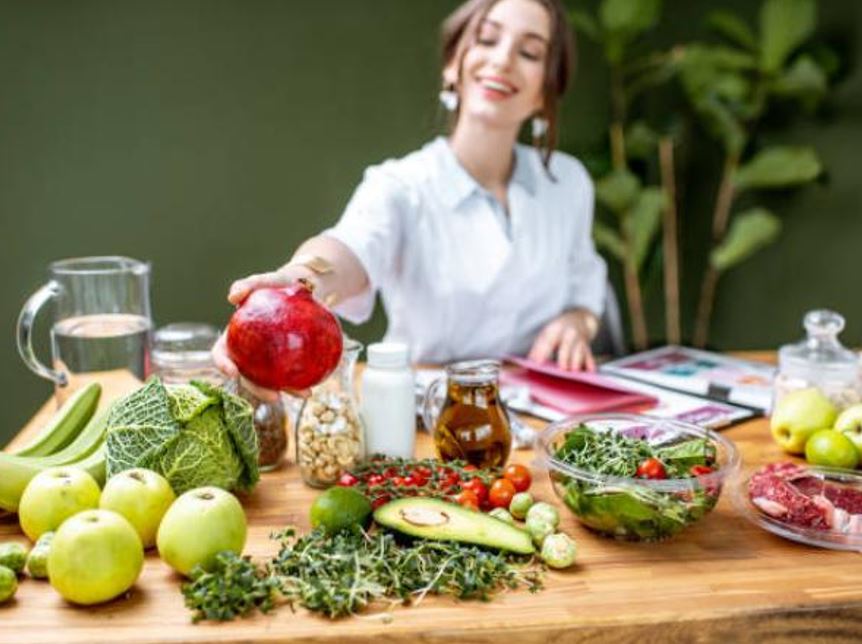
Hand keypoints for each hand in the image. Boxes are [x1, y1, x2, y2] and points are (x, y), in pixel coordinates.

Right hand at [213, 266, 313, 400]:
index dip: (222, 366)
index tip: (233, 373)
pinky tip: (312, 388)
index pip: (221, 353)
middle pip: (247, 377)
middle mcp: (248, 352)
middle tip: (275, 396)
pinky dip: (300, 382)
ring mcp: (267, 359)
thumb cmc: (277, 284)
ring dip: (286, 392)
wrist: (303, 288)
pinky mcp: (286, 361)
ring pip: (270, 381)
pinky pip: (290, 374)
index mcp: (235, 336)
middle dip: (258, 390)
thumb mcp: (264, 281)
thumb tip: (232, 296)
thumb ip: (248, 284)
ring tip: (304, 394)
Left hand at [527, 309, 598, 371]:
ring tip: (574, 370)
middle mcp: (568, 333)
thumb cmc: (558, 330)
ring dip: (577, 360)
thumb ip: (538, 346)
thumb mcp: (547, 333)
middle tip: (562, 368)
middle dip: (564, 356)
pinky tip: (590, 370)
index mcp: (555, 329)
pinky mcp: (587, 346)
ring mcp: (579, 339)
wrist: (579, 319)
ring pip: (579, 350)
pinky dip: (590, 362)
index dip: (543, 351)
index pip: (548, 340)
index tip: (538, 362)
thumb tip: (530, 361)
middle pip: (567, 345)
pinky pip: (589, 355)